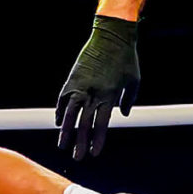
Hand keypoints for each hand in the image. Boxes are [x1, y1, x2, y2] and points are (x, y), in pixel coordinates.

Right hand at [55, 14, 140, 160]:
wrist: (112, 35)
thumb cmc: (126, 58)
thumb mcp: (134, 79)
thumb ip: (128, 99)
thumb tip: (122, 115)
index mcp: (110, 95)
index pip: (102, 124)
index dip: (97, 140)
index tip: (94, 154)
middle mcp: (94, 92)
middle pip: (85, 123)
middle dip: (81, 142)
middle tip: (77, 158)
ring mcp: (81, 85)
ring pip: (70, 113)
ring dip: (66, 131)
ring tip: (62, 145)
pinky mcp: (72, 78)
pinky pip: (63, 99)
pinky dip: (59, 111)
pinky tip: (57, 123)